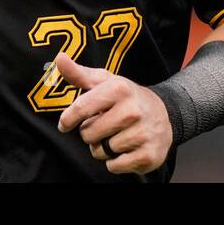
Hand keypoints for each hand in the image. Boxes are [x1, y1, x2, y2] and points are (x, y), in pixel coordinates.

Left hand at [53, 51, 173, 174]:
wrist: (164, 113)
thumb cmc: (126, 98)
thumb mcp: (104, 82)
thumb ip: (78, 73)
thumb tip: (59, 58)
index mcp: (119, 89)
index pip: (81, 108)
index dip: (68, 119)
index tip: (64, 124)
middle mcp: (132, 110)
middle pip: (88, 134)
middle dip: (91, 133)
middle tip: (104, 125)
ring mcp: (142, 133)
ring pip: (100, 151)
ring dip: (103, 147)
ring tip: (116, 135)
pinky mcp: (148, 155)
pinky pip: (114, 166)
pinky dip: (115, 162)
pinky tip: (125, 148)